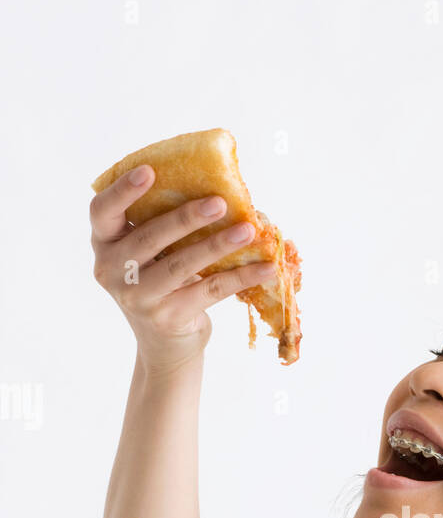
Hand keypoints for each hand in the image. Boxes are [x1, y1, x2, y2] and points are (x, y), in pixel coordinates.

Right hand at [89, 164, 277, 375]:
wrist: (165, 346)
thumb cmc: (162, 284)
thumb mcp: (151, 254)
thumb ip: (164, 227)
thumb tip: (219, 192)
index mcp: (104, 244)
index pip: (102, 211)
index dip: (122, 190)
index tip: (149, 171)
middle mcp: (112, 271)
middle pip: (148, 237)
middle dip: (186, 218)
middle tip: (219, 202)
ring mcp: (138, 297)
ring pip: (181, 265)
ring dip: (217, 245)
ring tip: (248, 231)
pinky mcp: (167, 317)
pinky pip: (209, 291)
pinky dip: (240, 278)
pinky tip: (266, 268)